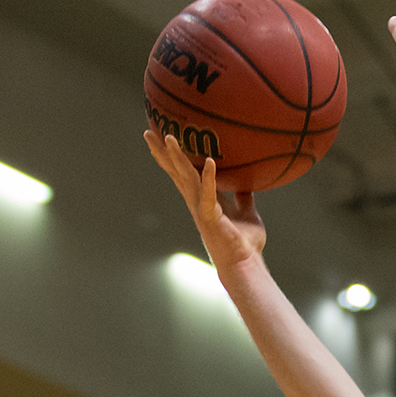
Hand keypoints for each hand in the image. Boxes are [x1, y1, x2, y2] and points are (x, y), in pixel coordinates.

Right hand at [144, 130, 265, 269]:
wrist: (246, 264)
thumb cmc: (245, 242)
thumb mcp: (246, 211)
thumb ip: (243, 197)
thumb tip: (247, 183)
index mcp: (202, 200)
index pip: (182, 174)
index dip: (170, 157)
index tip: (160, 138)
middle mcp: (197, 203)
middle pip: (175, 173)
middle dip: (161, 153)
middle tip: (148, 132)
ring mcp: (201, 210)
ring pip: (185, 178)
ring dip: (178, 158)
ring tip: (169, 138)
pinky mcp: (210, 218)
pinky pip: (209, 194)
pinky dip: (209, 178)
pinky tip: (209, 162)